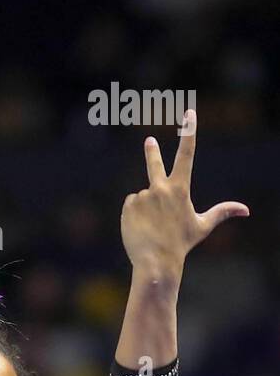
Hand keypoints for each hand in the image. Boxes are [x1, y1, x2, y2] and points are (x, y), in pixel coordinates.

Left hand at [121, 109, 248, 282]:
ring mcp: (142, 197)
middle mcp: (159, 188)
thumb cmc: (181, 244)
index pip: (186, 154)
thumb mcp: (202, 226)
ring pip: (144, 197)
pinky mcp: (128, 206)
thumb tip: (245, 210)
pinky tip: (140, 228)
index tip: (189, 113)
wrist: (155, 262)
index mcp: (179, 189)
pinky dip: (135, 215)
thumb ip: (222, 213)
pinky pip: (132, 205)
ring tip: (152, 227)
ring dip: (147, 209)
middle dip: (152, 151)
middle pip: (154, 163)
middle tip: (149, 140)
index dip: (189, 132)